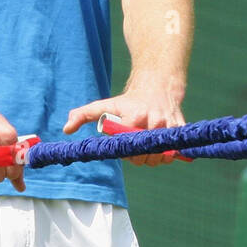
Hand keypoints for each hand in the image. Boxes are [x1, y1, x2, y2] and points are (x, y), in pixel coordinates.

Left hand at [64, 78, 185, 166]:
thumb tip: (66, 128)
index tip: (125, 149)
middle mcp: (153, 122)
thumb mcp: (105, 105)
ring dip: (153, 159)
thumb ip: (83, 115)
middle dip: (139, 159)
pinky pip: (174, 153)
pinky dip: (167, 155)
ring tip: (146, 149)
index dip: (126, 154)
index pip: (128, 150)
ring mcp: (168, 126)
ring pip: (161, 157)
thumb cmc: (128, 101)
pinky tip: (159, 148)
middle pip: (145, 158)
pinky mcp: (180, 128)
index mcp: (133, 118)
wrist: (158, 87)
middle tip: (135, 151)